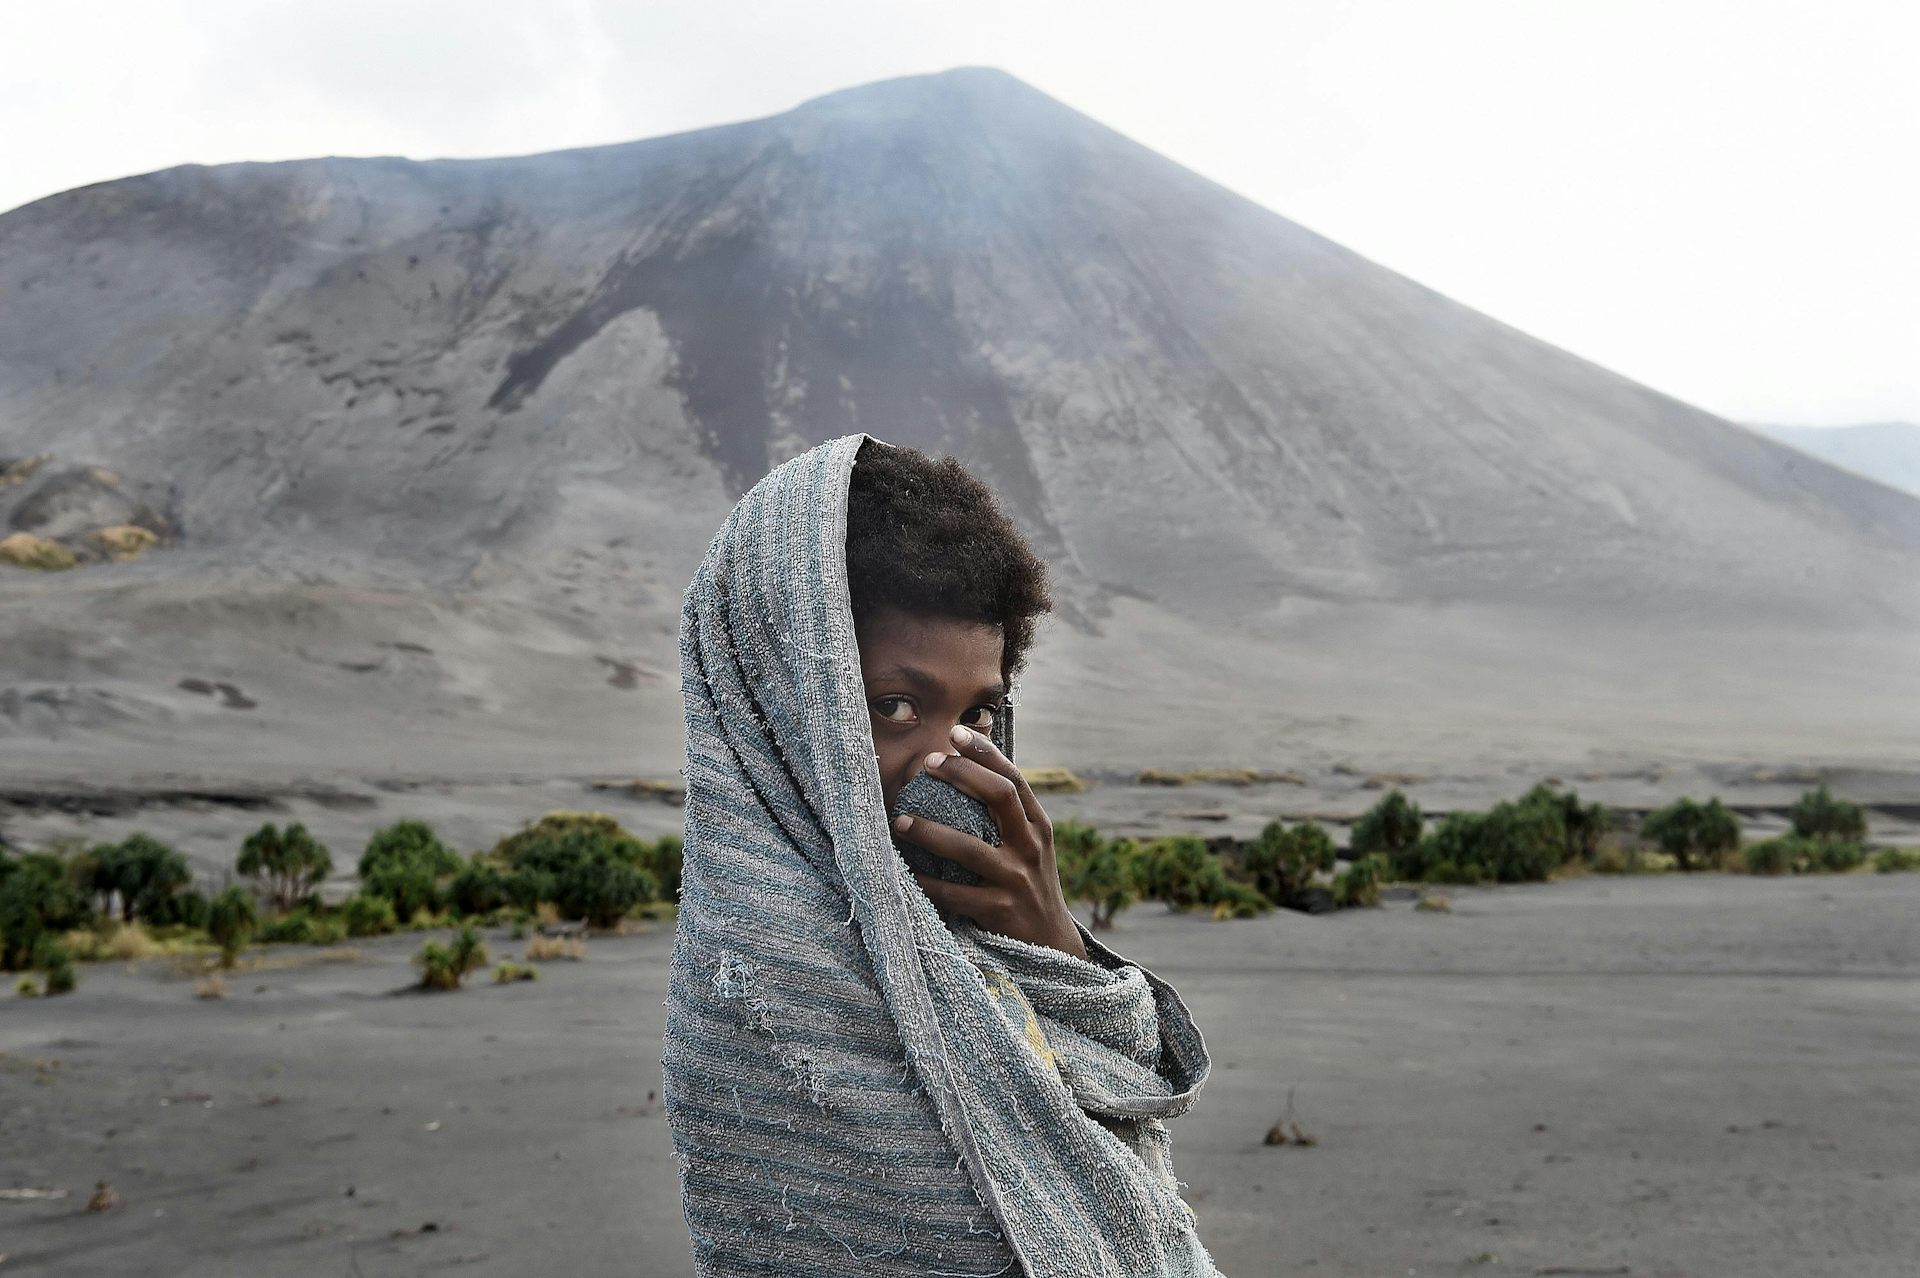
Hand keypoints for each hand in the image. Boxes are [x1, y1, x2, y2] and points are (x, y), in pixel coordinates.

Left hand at [895, 722, 1087, 960]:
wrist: (1052, 944)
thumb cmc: (1027, 885)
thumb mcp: (1030, 848)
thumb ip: (1007, 817)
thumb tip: (962, 775)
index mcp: (1038, 827)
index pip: (1014, 779)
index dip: (985, 752)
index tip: (955, 732)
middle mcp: (1031, 848)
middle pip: (1000, 797)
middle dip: (962, 774)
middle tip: (928, 763)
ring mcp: (1016, 880)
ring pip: (969, 848)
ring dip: (930, 832)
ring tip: (900, 821)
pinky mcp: (999, 911)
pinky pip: (953, 894)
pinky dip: (925, 882)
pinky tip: (903, 872)